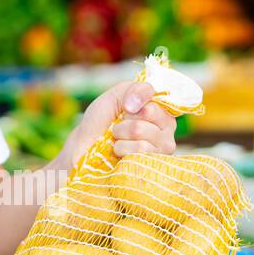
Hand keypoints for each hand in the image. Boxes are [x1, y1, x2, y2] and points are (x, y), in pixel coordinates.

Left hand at [61, 80, 177, 170]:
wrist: (85, 148)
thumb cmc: (101, 122)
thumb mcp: (115, 96)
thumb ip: (133, 89)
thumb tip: (134, 105)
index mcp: (161, 110)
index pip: (155, 95)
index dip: (133, 101)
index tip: (124, 108)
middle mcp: (167, 129)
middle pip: (149, 112)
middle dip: (125, 119)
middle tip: (119, 127)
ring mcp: (163, 149)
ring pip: (141, 131)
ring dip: (120, 135)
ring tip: (117, 141)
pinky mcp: (154, 165)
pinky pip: (139, 150)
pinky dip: (122, 149)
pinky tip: (120, 154)